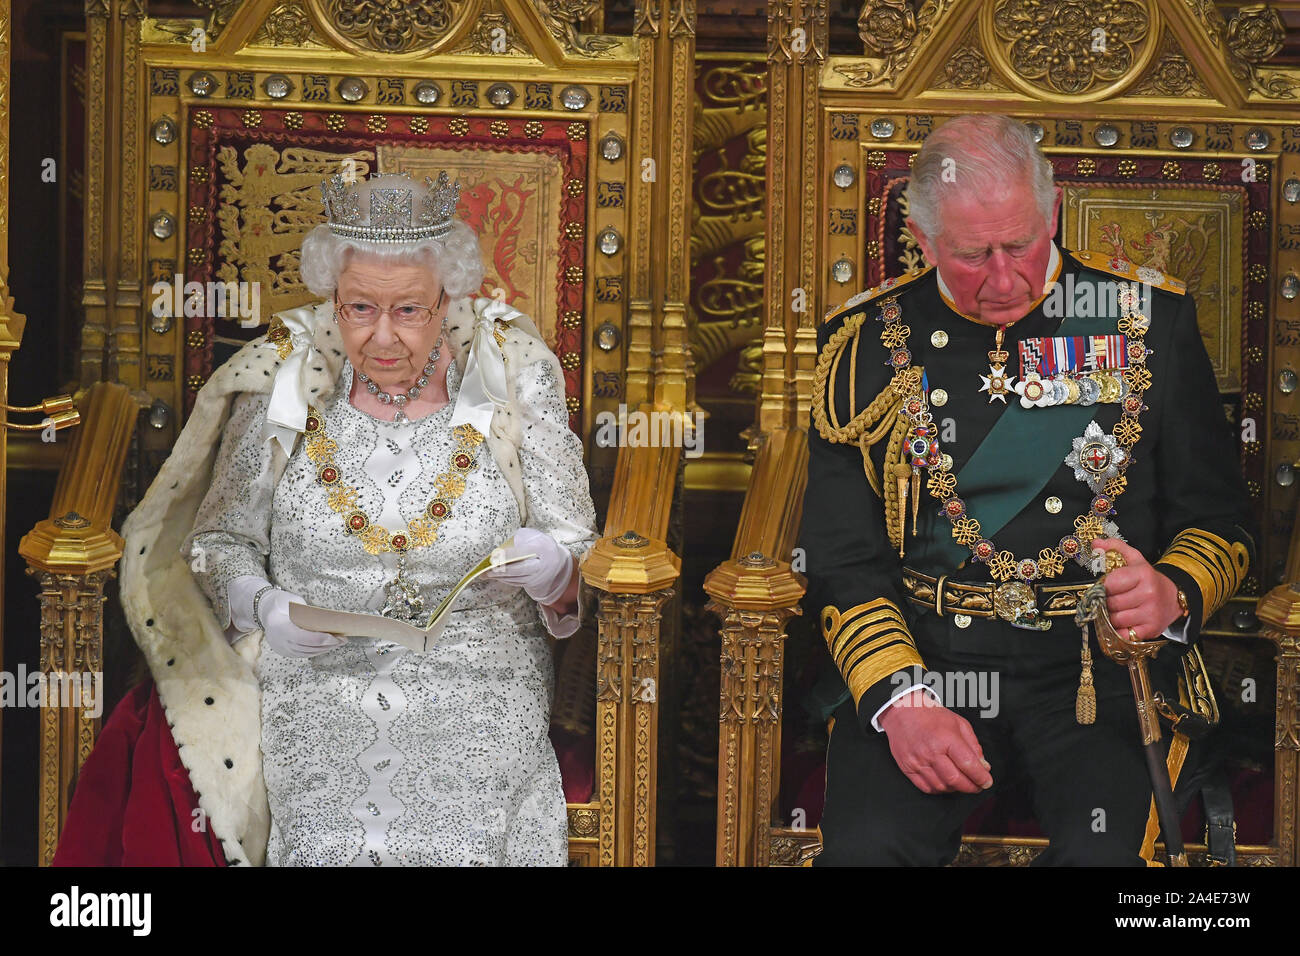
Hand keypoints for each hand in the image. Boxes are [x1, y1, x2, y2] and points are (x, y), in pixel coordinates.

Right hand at [255, 587, 344, 657]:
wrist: (263, 610)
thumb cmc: (280, 602)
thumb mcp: (294, 602)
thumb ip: (308, 613)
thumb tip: (327, 621)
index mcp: (280, 627)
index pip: (306, 638)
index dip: (323, 639)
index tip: (337, 637)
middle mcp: (280, 641)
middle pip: (309, 647)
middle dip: (328, 644)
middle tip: (343, 639)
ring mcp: (281, 649)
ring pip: (307, 653)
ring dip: (324, 649)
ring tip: (338, 643)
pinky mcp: (284, 652)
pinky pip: (303, 654)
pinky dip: (316, 650)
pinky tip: (327, 646)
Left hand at [486, 528, 576, 607]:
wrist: (560, 567)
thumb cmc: (543, 548)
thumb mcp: (538, 538)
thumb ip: (524, 538)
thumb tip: (507, 545)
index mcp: (544, 549)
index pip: (524, 552)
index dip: (509, 554)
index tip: (495, 555)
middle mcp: (542, 566)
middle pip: (519, 569)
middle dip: (501, 570)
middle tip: (487, 569)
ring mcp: (537, 577)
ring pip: (516, 578)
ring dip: (499, 576)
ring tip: (485, 574)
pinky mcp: (532, 585)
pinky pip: (516, 582)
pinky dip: (504, 580)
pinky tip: (494, 577)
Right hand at [877, 689, 992, 793]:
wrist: (901, 711)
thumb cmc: (930, 715)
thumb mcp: (958, 723)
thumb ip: (973, 745)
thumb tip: (983, 766)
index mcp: (946, 738)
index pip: (968, 764)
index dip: (981, 777)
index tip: (987, 782)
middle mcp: (931, 751)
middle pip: (955, 780)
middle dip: (971, 787)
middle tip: (977, 786)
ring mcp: (917, 761)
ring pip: (941, 786)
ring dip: (955, 789)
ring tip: (961, 783)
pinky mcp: (907, 767)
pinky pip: (926, 787)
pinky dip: (939, 789)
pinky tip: (945, 783)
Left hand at [1090, 538, 1181, 641]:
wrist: (1174, 598)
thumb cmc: (1148, 579)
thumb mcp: (1135, 559)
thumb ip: (1115, 548)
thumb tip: (1095, 543)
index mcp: (1143, 574)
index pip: (1111, 583)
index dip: (1103, 586)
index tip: (1106, 586)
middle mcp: (1149, 594)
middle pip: (1111, 603)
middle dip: (1106, 602)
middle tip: (1110, 599)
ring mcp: (1151, 614)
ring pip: (1115, 620)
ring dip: (1111, 617)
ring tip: (1117, 610)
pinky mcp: (1151, 630)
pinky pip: (1124, 634)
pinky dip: (1119, 630)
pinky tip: (1124, 622)